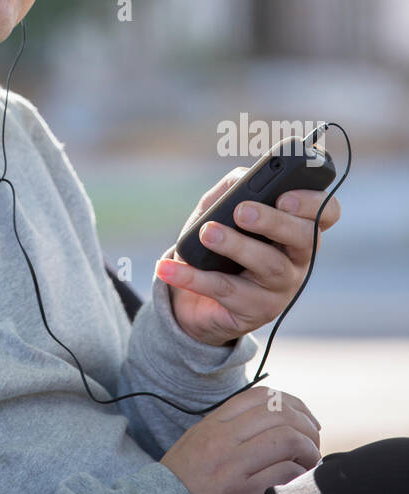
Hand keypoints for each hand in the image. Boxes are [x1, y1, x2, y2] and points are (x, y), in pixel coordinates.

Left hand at [156, 167, 341, 346]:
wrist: (195, 297)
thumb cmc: (219, 242)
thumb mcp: (222, 211)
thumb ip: (232, 189)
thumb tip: (238, 181)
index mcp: (296, 227)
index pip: (326, 213)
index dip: (313, 203)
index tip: (285, 196)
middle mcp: (297, 259)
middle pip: (302, 239)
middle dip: (274, 222)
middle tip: (243, 211)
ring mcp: (280, 289)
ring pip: (268, 265)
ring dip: (236, 245)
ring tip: (207, 233)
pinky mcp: (254, 312)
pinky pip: (225, 291)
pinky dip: (192, 277)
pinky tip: (167, 267)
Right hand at [161, 383, 322, 493]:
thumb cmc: (185, 475)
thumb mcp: (200, 437)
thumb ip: (231, 423)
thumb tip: (274, 415)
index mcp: (215, 423)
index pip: (261, 397)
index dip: (292, 402)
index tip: (305, 417)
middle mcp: (224, 440)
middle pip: (279, 414)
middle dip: (306, 425)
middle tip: (314, 439)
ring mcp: (234, 467)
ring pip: (286, 440)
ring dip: (308, 449)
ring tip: (310, 460)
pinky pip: (284, 474)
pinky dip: (299, 474)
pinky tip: (298, 479)